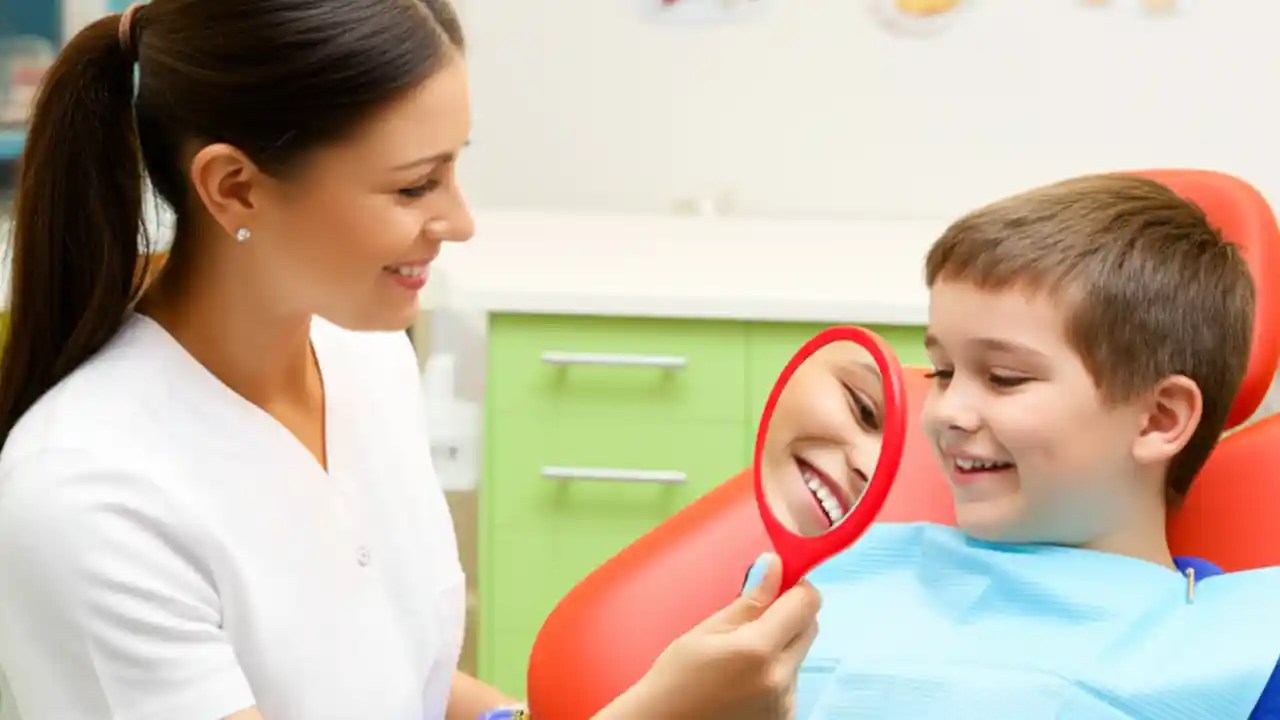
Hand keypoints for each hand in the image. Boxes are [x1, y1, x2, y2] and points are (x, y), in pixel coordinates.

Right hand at [599, 553, 820, 719]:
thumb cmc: (675, 680)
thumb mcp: (706, 632)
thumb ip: (749, 601)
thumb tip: (774, 566)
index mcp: (758, 650)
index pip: (806, 602)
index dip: (795, 585)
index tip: (777, 583)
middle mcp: (779, 679)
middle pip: (809, 626)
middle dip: (789, 613)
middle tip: (754, 616)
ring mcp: (785, 703)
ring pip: (798, 653)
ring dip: (780, 645)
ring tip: (739, 657)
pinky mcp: (784, 717)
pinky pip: (791, 680)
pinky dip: (775, 672)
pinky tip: (743, 680)